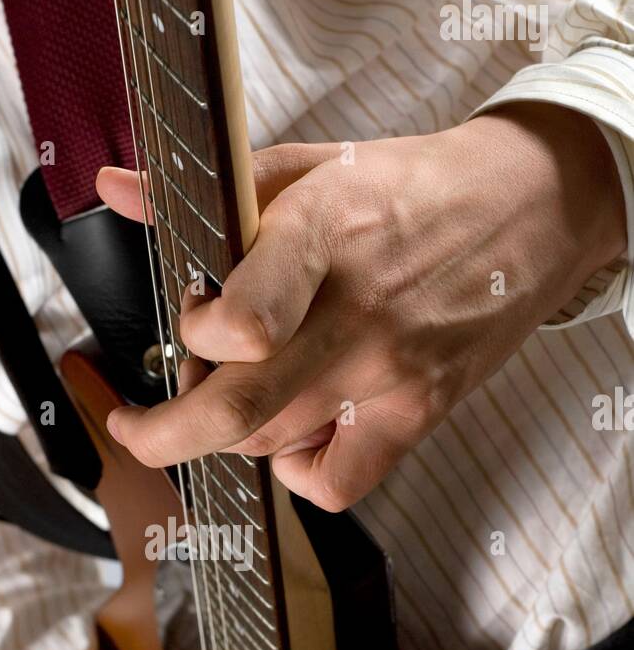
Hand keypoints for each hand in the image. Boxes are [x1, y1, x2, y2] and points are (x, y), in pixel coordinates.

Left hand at [98, 104, 625, 510]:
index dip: (195, 335)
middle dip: (162, 434)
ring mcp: (391, 375)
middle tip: (136, 425)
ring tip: (236, 390)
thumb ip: (207, 191)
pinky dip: (295, 472)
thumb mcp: (310, 165)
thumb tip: (117, 191)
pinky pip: (335, 484)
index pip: (240, 327)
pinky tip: (296, 431)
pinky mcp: (419, 414)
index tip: (191, 320)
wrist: (532, 206)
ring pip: (271, 445)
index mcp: (322, 236)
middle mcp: (357, 316)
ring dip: (230, 430)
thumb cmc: (411, 186)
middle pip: (238, 414)